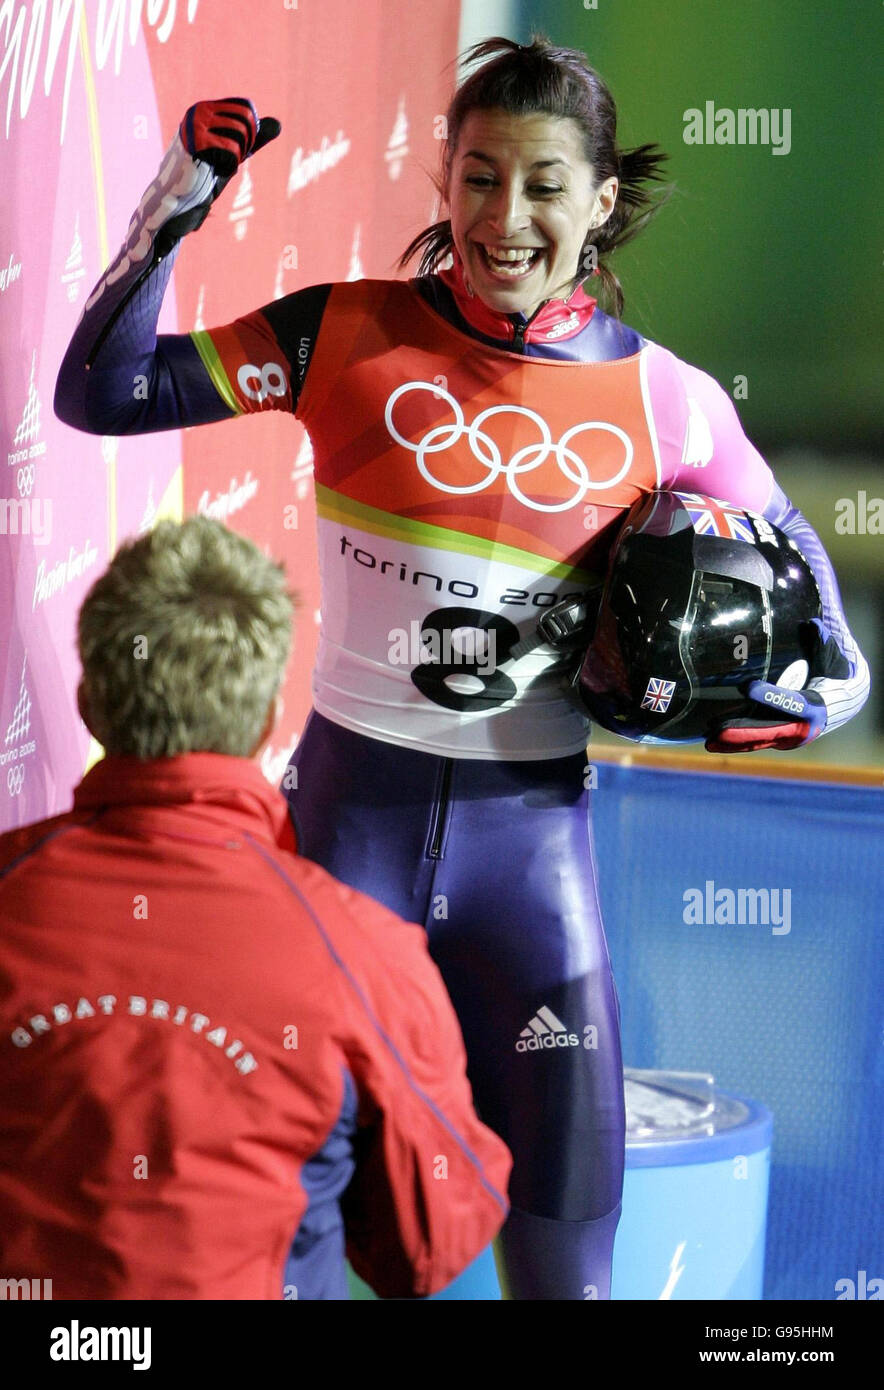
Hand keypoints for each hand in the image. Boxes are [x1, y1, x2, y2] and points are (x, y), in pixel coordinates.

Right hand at [153, 99, 280, 252]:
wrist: (179, 198)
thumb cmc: (205, 175)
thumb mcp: (234, 151)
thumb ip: (254, 138)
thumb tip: (278, 124)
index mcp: (206, 108)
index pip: (246, 107)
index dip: (252, 130)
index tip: (238, 148)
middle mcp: (199, 111)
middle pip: (246, 120)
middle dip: (245, 145)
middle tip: (226, 160)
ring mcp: (196, 125)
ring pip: (240, 136)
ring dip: (235, 158)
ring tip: (216, 165)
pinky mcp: (197, 143)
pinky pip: (232, 152)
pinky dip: (228, 167)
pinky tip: (211, 171)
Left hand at [705, 619, 849, 752]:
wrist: (843, 703)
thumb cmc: (835, 676)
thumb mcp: (834, 659)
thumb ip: (824, 643)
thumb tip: (814, 624)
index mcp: (816, 706)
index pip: (791, 702)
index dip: (770, 695)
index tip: (748, 687)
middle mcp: (802, 727)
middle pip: (769, 730)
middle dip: (743, 731)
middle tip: (718, 729)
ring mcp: (789, 736)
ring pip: (759, 741)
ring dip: (733, 742)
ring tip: (708, 741)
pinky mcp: (779, 739)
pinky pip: (756, 742)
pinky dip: (736, 743)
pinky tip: (714, 742)